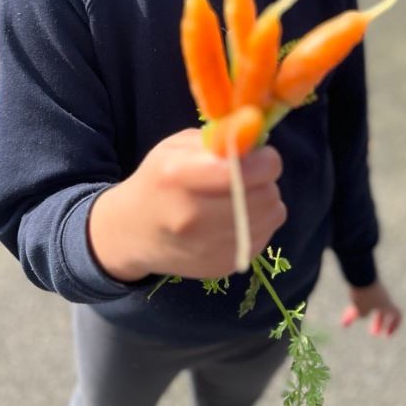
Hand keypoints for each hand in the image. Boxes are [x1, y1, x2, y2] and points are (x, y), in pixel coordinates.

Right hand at [88, 128, 286, 281]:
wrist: (133, 233)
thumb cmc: (157, 180)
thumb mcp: (174, 148)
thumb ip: (217, 140)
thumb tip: (257, 139)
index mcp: (178, 177)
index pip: (243, 171)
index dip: (264, 159)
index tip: (261, 154)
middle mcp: (194, 216)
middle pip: (265, 194)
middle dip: (266, 178)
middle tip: (252, 174)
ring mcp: (209, 247)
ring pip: (273, 215)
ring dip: (267, 200)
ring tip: (245, 194)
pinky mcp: (224, 267)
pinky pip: (266, 236)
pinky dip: (261, 222)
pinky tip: (238, 216)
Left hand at [340, 279, 401, 335]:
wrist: (360, 273)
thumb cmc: (364, 294)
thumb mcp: (362, 309)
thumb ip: (361, 313)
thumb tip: (361, 312)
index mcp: (387, 304)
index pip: (397, 315)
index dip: (394, 325)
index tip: (386, 334)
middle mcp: (382, 296)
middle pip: (383, 311)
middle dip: (378, 322)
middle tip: (373, 333)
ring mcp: (373, 289)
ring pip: (370, 304)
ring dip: (363, 314)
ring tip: (351, 322)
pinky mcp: (364, 283)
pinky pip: (360, 298)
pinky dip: (354, 307)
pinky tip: (346, 315)